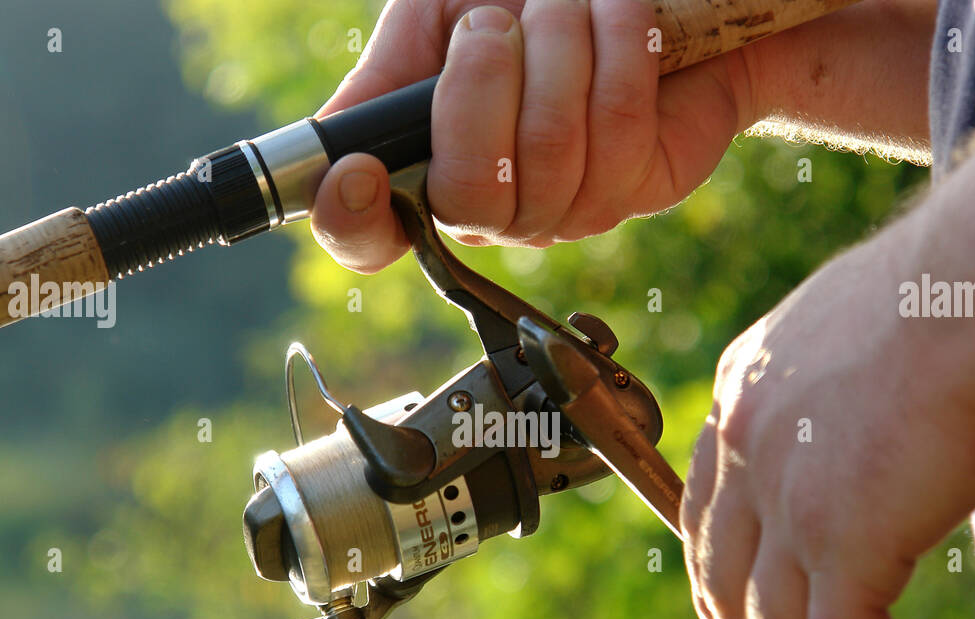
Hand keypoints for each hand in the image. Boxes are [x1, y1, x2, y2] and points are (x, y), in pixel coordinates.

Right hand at [309, 0, 748, 272]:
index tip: (358, 171)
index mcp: (429, 170)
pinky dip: (616, 43)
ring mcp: (570, 209)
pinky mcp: (645, 184)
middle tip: (496, 20)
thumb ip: (386, 80)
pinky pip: (618, 128)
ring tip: (562, 1)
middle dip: (483, 83)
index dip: (354, 224)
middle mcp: (495, 208)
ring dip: (556, 44)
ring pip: (550, 152)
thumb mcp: (433, 19)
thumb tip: (329, 143)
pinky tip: (613, 10)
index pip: (370, 239)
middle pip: (471, 195)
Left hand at [681, 235, 974, 618]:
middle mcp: (745, 452)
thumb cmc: (950, 292)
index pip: (701, 521)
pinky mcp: (846, 542)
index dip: (721, 592)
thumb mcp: (847, 333)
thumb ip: (820, 392)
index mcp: (739, 397)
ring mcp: (787, 500)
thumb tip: (840, 429)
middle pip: (727, 587)